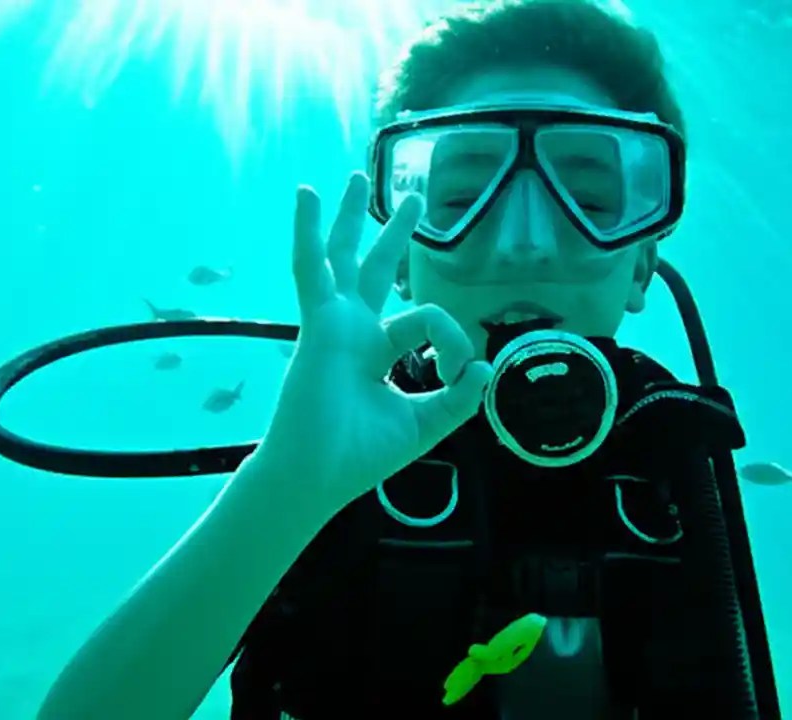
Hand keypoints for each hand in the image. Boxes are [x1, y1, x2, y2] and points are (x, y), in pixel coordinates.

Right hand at [252, 173, 491, 516]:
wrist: (318, 472)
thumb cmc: (362, 454)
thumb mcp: (426, 422)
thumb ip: (458, 397)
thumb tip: (485, 366)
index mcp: (379, 352)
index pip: (428, 319)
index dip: (455, 342)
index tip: (461, 375)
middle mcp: (357, 330)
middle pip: (378, 269)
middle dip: (395, 233)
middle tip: (416, 199)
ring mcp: (335, 322)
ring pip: (346, 256)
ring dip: (352, 216)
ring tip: (358, 176)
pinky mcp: (319, 322)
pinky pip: (312, 267)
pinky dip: (308, 229)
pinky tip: (306, 194)